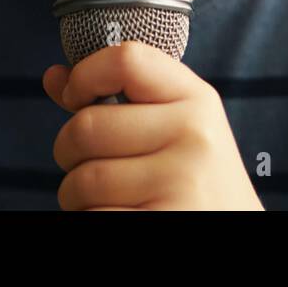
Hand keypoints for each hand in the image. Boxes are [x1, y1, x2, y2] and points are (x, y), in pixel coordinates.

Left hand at [43, 41, 263, 209]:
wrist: (234, 227)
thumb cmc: (192, 179)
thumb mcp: (172, 128)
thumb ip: (116, 100)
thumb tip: (53, 77)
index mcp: (198, 101)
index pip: (127, 59)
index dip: (85, 75)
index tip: (76, 98)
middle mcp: (194, 137)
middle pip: (86, 126)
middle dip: (69, 151)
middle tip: (88, 165)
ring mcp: (182, 183)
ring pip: (81, 180)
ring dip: (76, 195)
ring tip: (108, 197)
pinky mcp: (164, 220)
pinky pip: (92, 215)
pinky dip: (91, 217)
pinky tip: (121, 215)